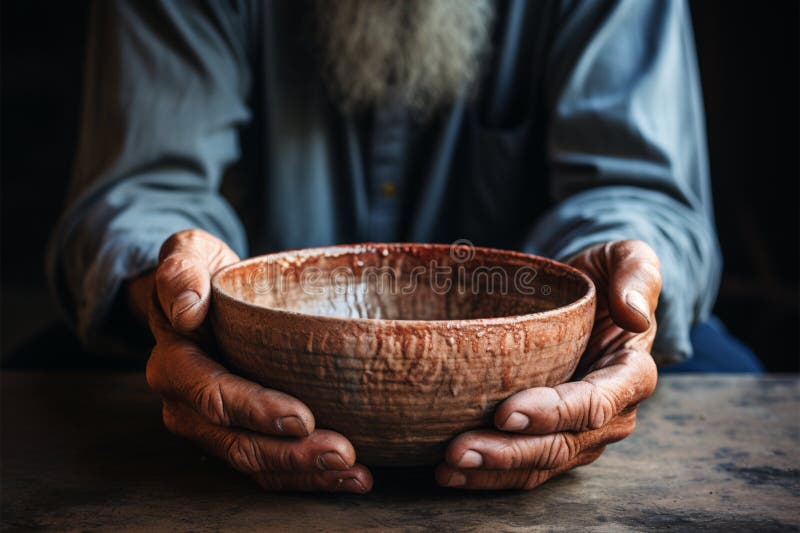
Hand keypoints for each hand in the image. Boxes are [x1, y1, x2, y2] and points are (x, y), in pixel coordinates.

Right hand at [138, 229, 371, 492]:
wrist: (203, 297)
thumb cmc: (204, 273)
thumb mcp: (188, 253)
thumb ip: (180, 269)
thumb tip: (186, 309)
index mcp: (174, 363)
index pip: (212, 395)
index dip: (255, 411)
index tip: (301, 416)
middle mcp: (187, 404)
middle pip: (237, 442)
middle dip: (291, 454)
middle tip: (343, 453)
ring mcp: (212, 426)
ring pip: (255, 463)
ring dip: (304, 472)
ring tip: (353, 472)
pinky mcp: (239, 434)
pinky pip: (269, 466)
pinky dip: (306, 476)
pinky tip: (349, 476)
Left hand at [436, 240, 659, 489]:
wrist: (586, 294)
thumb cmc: (603, 275)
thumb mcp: (627, 258)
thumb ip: (637, 276)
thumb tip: (634, 314)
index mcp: (631, 373)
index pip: (595, 403)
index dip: (553, 412)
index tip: (505, 411)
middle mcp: (611, 413)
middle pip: (561, 444)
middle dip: (510, 452)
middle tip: (459, 449)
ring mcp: (581, 432)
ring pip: (540, 464)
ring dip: (493, 470)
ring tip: (448, 467)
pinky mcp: (553, 437)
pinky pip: (525, 467)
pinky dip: (489, 474)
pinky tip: (451, 474)